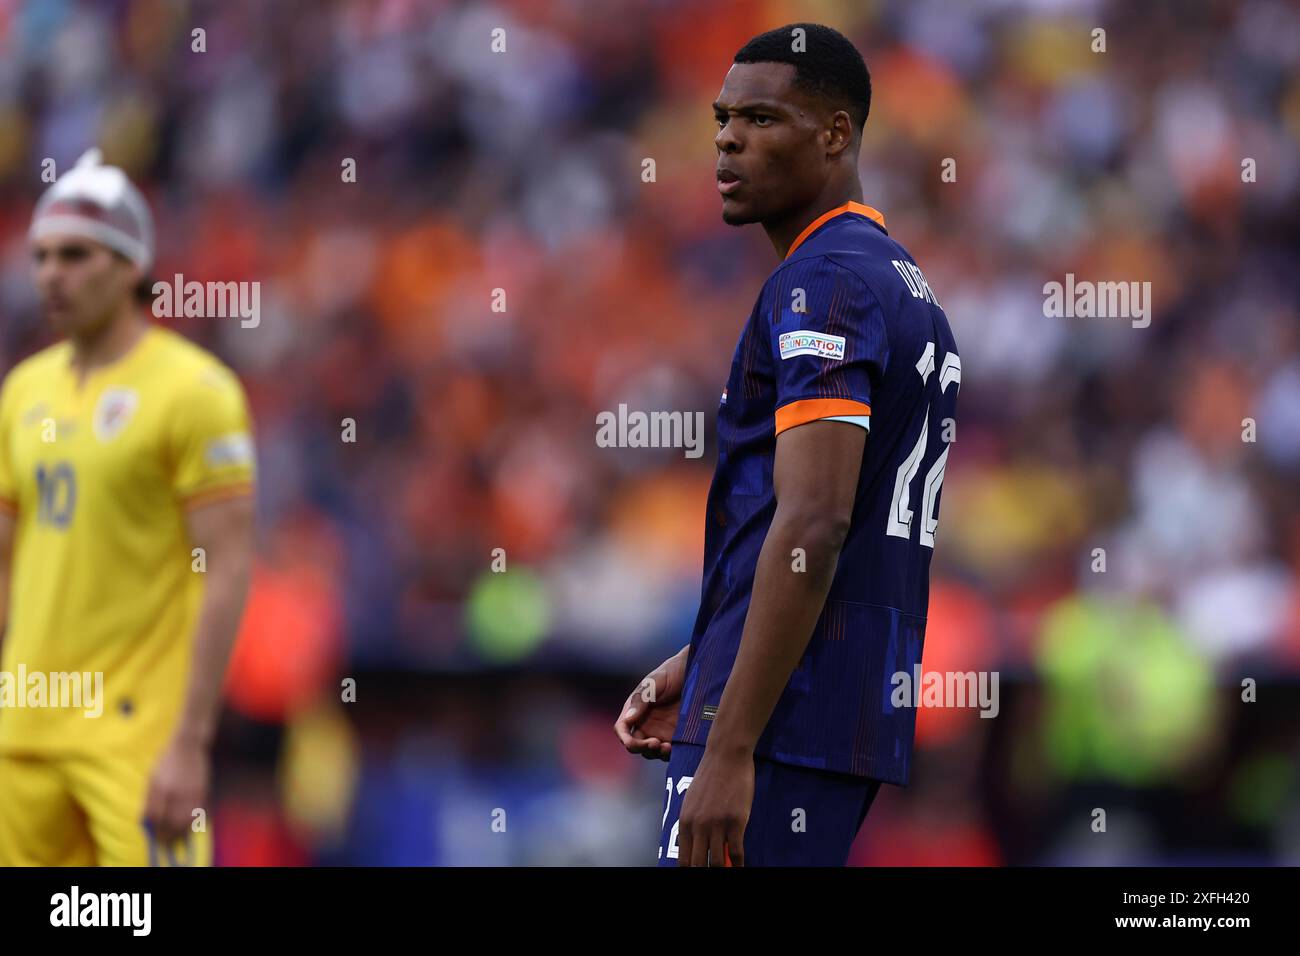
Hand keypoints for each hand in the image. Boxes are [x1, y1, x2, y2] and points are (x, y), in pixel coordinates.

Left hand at [143, 735, 209, 844]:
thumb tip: (147, 820)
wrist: (188, 745)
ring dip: (180, 831)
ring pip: (185, 819)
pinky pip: (196, 812)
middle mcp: (174, 792)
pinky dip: (192, 821)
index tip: (153, 835)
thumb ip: (150, 800)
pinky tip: (187, 824)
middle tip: (164, 841)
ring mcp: (189, 791)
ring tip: (176, 836)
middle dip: (167, 834)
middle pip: (171, 821)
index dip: (154, 829)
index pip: (155, 816)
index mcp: (158, 788)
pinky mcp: (201, 790)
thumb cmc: (167, 760)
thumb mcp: (152, 778)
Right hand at [614, 647, 687, 760]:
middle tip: (656, 743)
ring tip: (667, 747)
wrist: (697, 670)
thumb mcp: (655, 682)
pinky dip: (668, 755)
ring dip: (656, 753)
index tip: (634, 743)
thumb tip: (628, 719)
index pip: (622, 729)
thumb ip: (641, 700)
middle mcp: (645, 722)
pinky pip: (668, 751)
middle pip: (635, 744)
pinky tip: (675, 749)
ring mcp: (660, 730)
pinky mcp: (676, 735)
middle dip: (642, 748)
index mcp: (635, 709)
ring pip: (651, 751)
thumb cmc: (672, 672)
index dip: (625, 739)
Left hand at [678, 745, 752, 865]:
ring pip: (717, 863)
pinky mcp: (736, 821)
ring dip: (723, 870)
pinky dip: (739, 863)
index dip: (691, 871)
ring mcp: (717, 824)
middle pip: (698, 865)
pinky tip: (741, 865)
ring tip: (728, 869)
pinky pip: (736, 852)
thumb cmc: (710, 776)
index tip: (699, 872)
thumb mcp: (691, 800)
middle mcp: (698, 826)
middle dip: (705, 873)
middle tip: (712, 872)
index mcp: (685, 822)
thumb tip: (690, 844)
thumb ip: (691, 823)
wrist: (726, 756)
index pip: (684, 860)